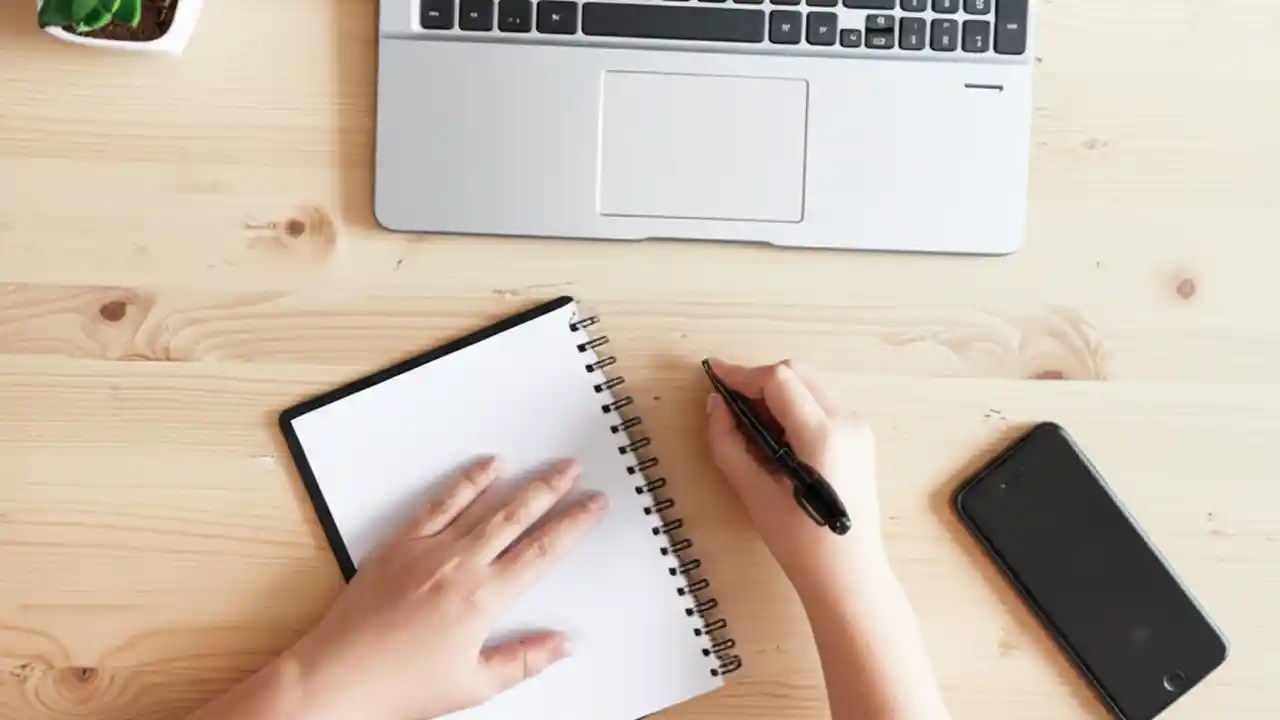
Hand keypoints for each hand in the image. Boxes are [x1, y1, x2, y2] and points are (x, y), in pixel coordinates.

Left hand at [284, 458, 608, 719]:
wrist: (337, 677)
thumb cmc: (399, 686)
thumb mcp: (474, 685)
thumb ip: (524, 659)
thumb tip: (562, 644)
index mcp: (484, 599)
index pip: (543, 551)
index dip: (574, 524)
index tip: (593, 506)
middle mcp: (461, 566)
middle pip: (519, 516)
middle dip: (552, 490)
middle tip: (573, 469)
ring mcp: (429, 550)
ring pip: (485, 504)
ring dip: (518, 482)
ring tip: (543, 465)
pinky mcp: (399, 544)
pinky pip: (440, 503)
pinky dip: (465, 483)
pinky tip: (483, 469)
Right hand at [705, 358, 882, 598]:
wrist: (849, 573)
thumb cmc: (800, 543)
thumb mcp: (753, 493)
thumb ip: (728, 443)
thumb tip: (715, 404)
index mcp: (822, 435)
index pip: (778, 380)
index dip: (741, 373)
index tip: (713, 374)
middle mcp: (847, 421)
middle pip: (796, 373)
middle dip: (758, 380)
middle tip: (728, 402)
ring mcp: (858, 428)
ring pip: (809, 385)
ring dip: (775, 392)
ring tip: (748, 421)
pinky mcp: (860, 437)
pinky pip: (821, 403)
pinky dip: (793, 406)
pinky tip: (775, 434)